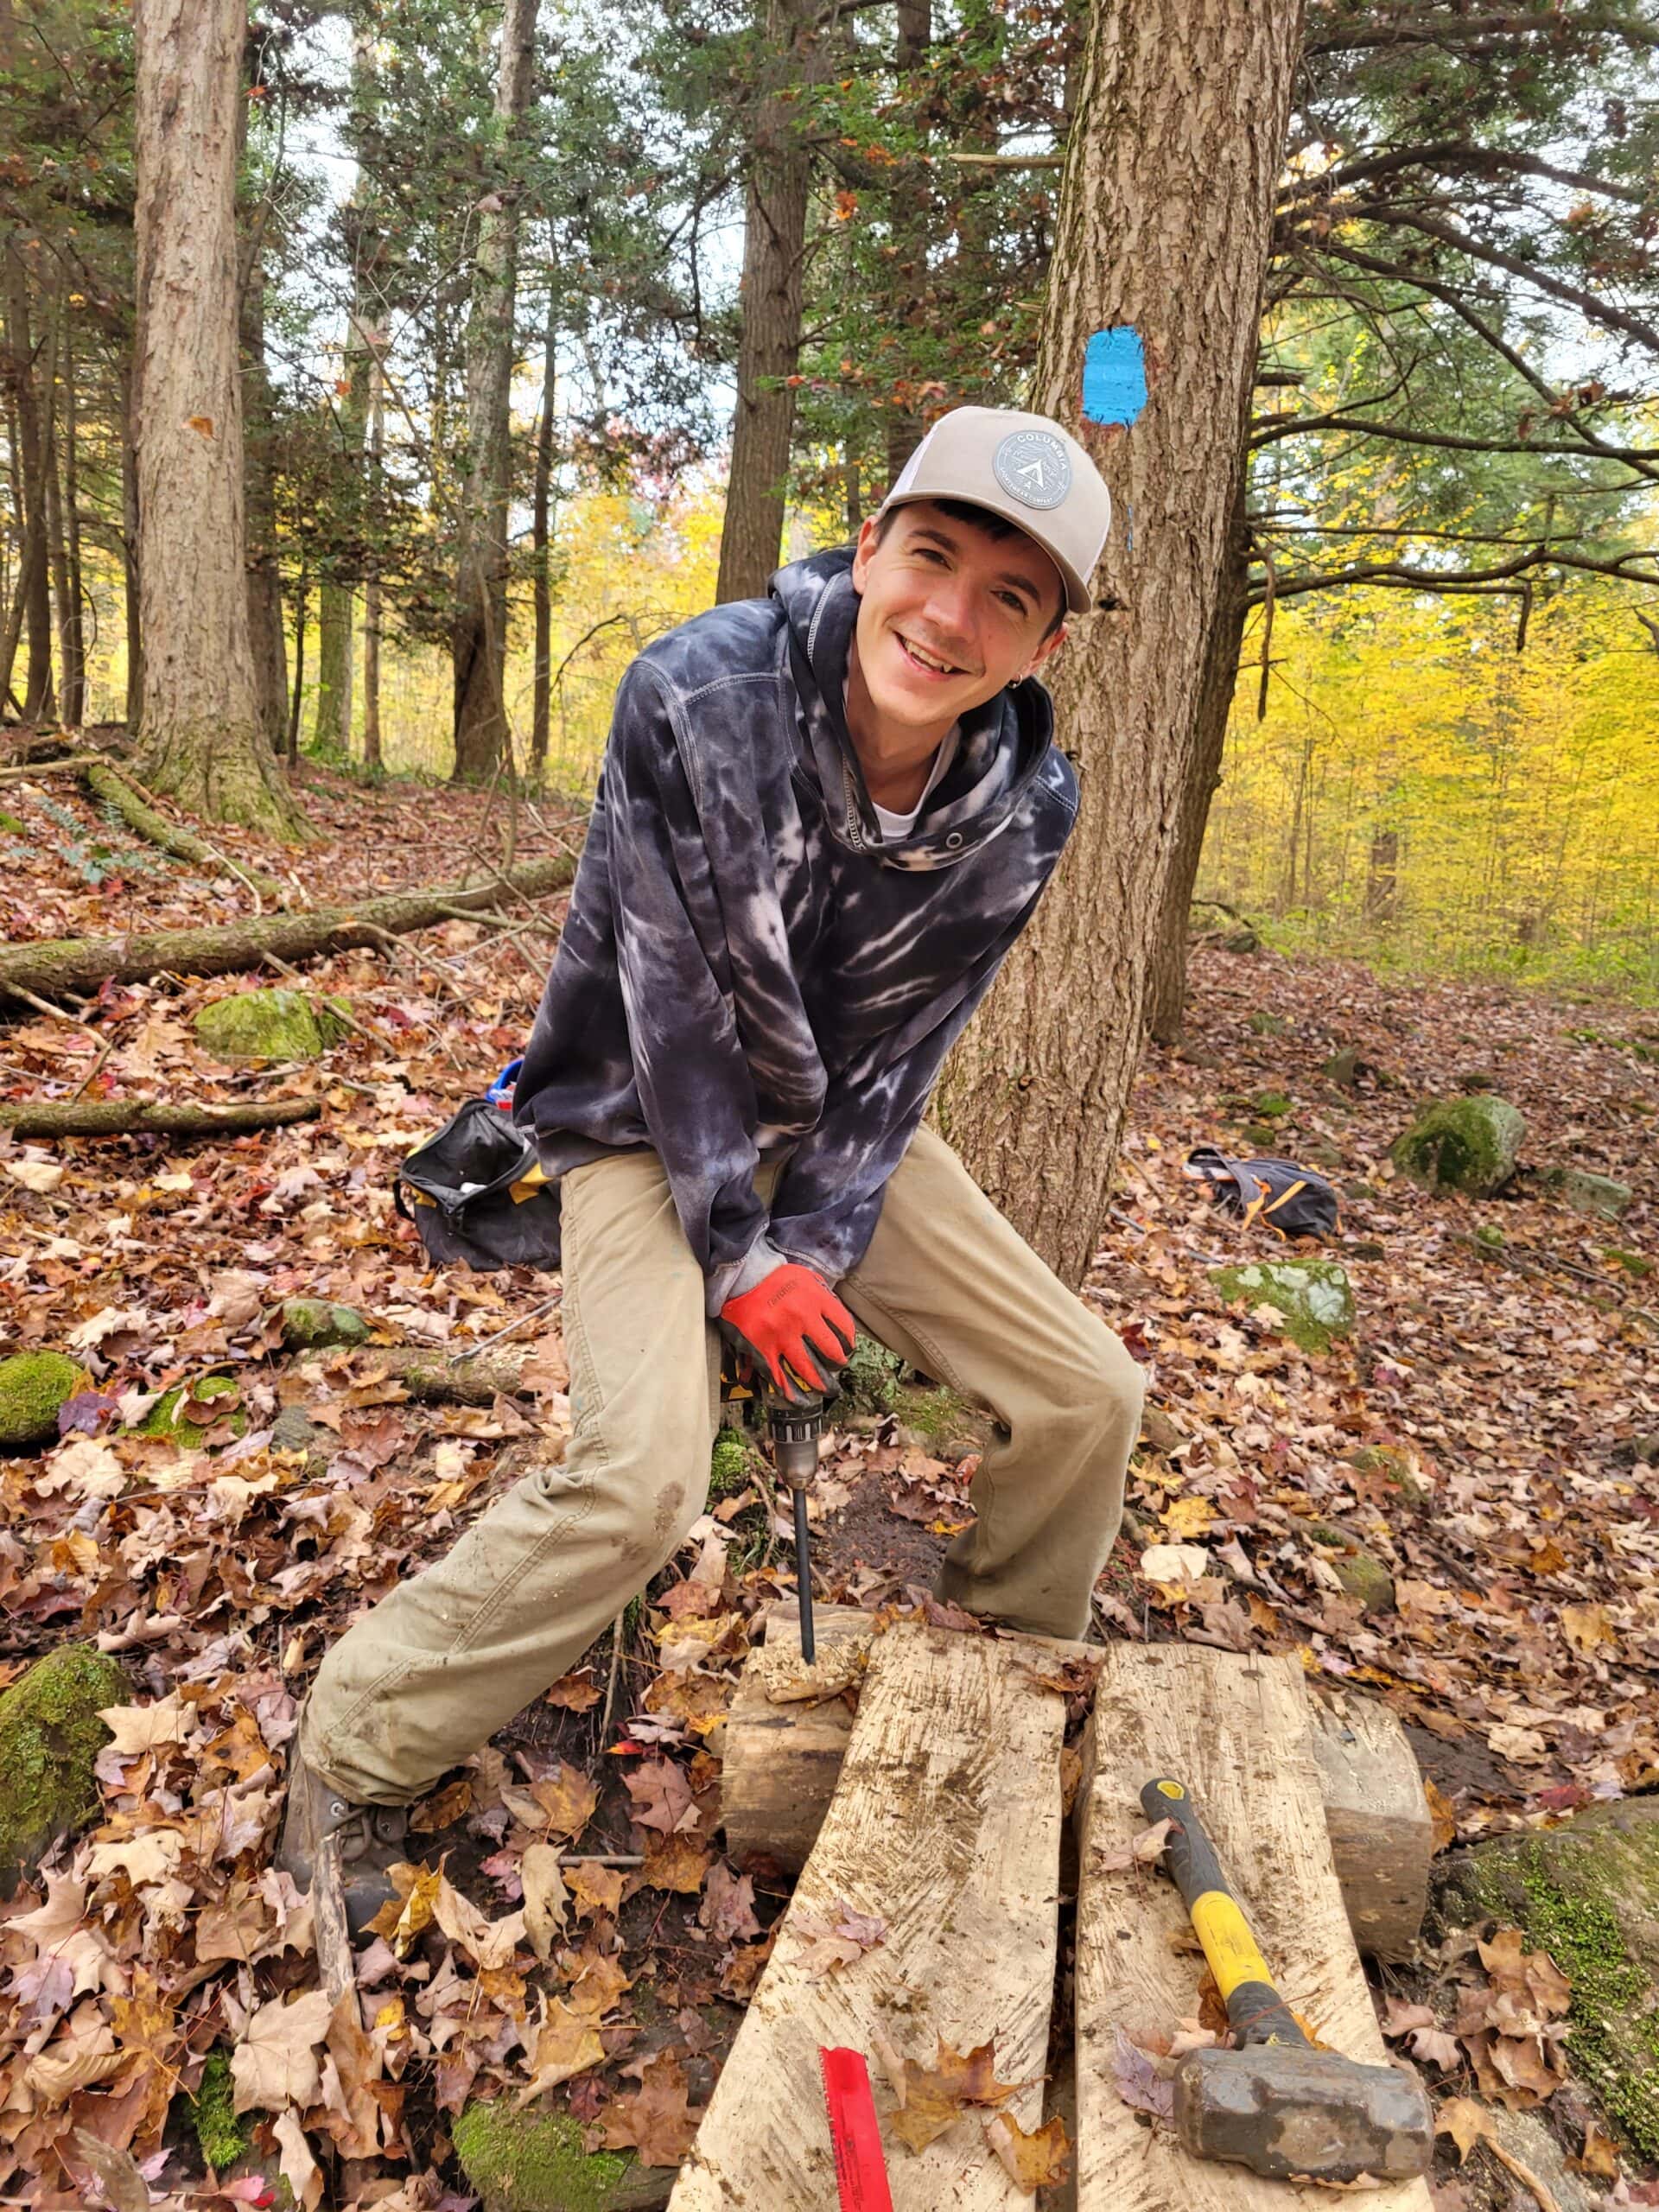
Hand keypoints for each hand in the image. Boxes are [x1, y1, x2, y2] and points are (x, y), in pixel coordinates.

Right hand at [720, 1262, 854, 1399]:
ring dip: (820, 1383)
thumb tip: (838, 1323)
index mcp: (815, 1299)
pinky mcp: (760, 1347)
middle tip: (838, 1368)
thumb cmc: (776, 1278)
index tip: (849, 1349)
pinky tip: (798, 1399)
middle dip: (838, 1364)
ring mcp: (780, 1335)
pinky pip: (777, 1375)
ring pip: (807, 1369)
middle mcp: (800, 1317)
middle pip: (830, 1351)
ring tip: (827, 1389)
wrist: (741, 1276)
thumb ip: (825, 1298)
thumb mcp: (808, 1278)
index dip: (849, 1342)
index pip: (844, 1327)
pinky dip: (789, 1391)